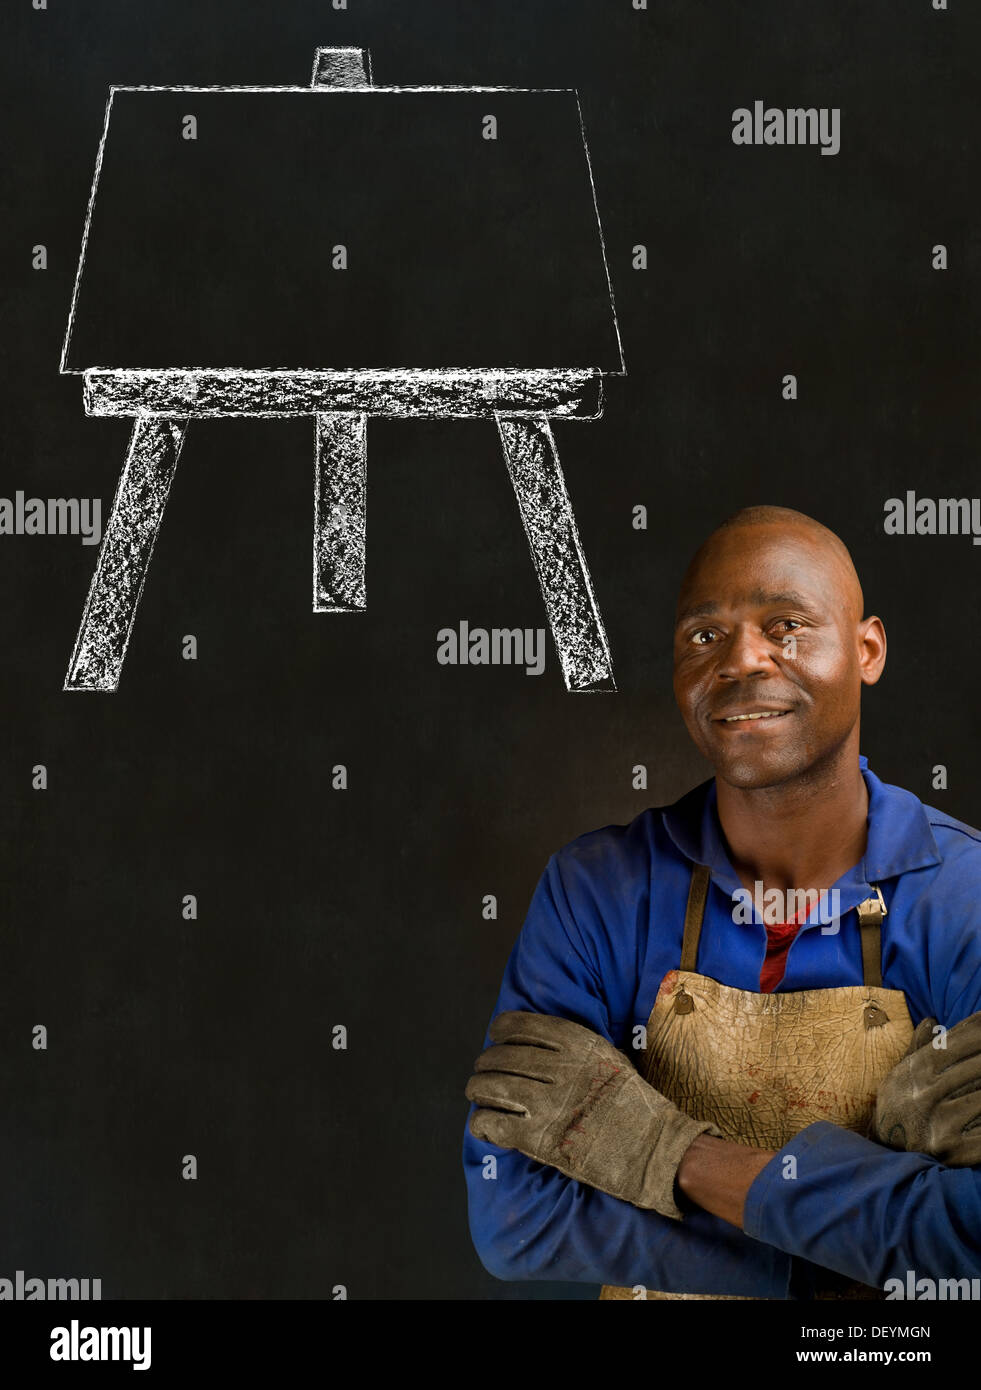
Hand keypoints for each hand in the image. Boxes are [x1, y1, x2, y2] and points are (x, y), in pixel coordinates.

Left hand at [466, 1011, 720, 1218]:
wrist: (653, 1147)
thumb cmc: (634, 1102)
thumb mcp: (608, 1054)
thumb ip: (573, 1046)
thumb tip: (537, 1042)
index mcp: (575, 1042)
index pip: (518, 1026)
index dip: (500, 1032)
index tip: (496, 1038)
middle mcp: (557, 1067)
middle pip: (499, 1057)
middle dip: (485, 1064)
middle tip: (484, 1072)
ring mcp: (546, 1103)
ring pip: (489, 1087)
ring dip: (478, 1090)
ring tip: (478, 1095)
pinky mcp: (538, 1139)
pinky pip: (492, 1124)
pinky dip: (481, 1123)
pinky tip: (485, 1124)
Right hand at [875, 1012, 980, 1164]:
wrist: (885, 1153)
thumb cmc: (899, 1106)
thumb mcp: (901, 1075)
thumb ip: (918, 1047)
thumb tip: (931, 1019)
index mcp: (914, 1073)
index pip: (951, 1045)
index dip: (975, 1032)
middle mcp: (925, 1095)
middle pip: (973, 1068)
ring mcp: (940, 1124)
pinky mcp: (954, 1151)